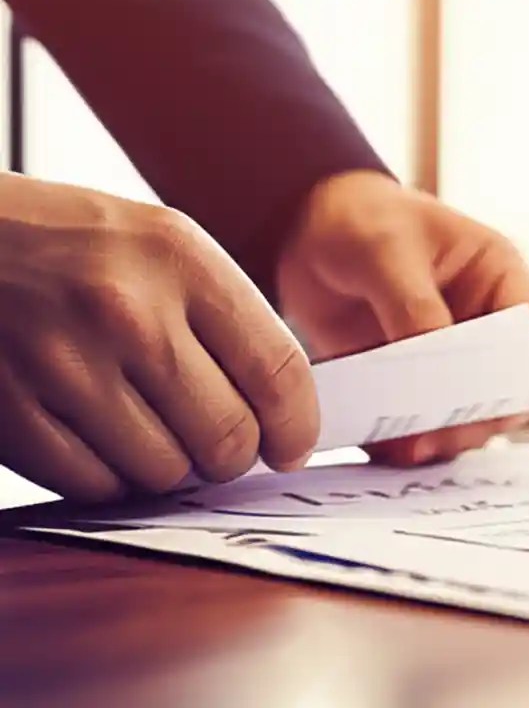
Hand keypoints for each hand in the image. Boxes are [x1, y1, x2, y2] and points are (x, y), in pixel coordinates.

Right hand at [0, 173, 319, 501]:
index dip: (297, 425)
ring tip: (143, 424)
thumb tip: (281, 412)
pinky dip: (108, 477)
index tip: (292, 444)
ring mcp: (64, 365)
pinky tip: (98, 437)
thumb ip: (224, 318)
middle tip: (214, 440)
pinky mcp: (13, 414)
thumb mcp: (158, 244)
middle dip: (231, 454)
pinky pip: (97, 487)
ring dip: (167, 466)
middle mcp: (127, 311)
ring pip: (166, 473)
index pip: (277, 370)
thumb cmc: (64, 244)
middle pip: (228, 437)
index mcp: (177, 258)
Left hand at [276, 170, 528, 465]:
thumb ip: (414, 309)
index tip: (486, 403)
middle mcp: (483, 323)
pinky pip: (420, 423)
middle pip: (506, 387)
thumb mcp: (385, 251)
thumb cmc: (359, 219)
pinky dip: (404, 440)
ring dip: (440, 437)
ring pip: (466, 414)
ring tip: (405, 449)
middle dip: (477, 418)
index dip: (521, 375)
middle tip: (437, 437)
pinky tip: (382, 446)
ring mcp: (448, 357)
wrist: (301, 229)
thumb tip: (435, 372)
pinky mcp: (410, 380)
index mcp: (499, 277)